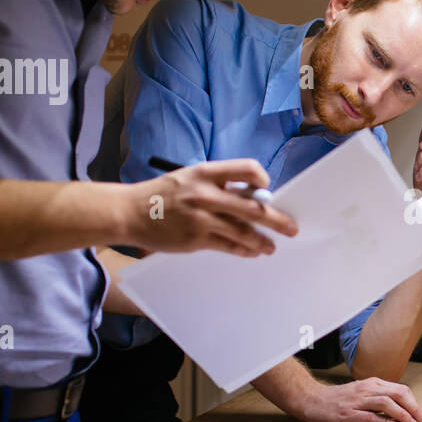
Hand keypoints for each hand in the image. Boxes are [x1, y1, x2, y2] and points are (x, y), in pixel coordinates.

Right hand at [123, 158, 297, 256]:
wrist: (129, 211)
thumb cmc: (163, 195)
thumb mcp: (189, 178)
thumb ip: (218, 185)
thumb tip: (253, 196)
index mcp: (206, 172)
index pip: (248, 169)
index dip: (263, 179)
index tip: (267, 189)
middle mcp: (206, 193)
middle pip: (254, 206)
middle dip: (277, 219)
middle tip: (291, 228)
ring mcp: (202, 217)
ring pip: (244, 231)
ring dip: (263, 240)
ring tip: (271, 246)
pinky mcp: (196, 238)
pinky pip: (229, 246)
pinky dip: (245, 250)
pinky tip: (252, 252)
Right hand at [296, 377, 421, 421]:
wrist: (312, 399)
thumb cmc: (337, 398)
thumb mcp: (362, 393)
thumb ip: (379, 398)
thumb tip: (400, 409)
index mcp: (372, 384)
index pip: (401, 390)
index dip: (415, 403)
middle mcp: (368, 389)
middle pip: (399, 394)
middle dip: (415, 409)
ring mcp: (358, 401)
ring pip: (388, 403)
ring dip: (404, 414)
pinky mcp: (350, 414)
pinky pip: (372, 417)